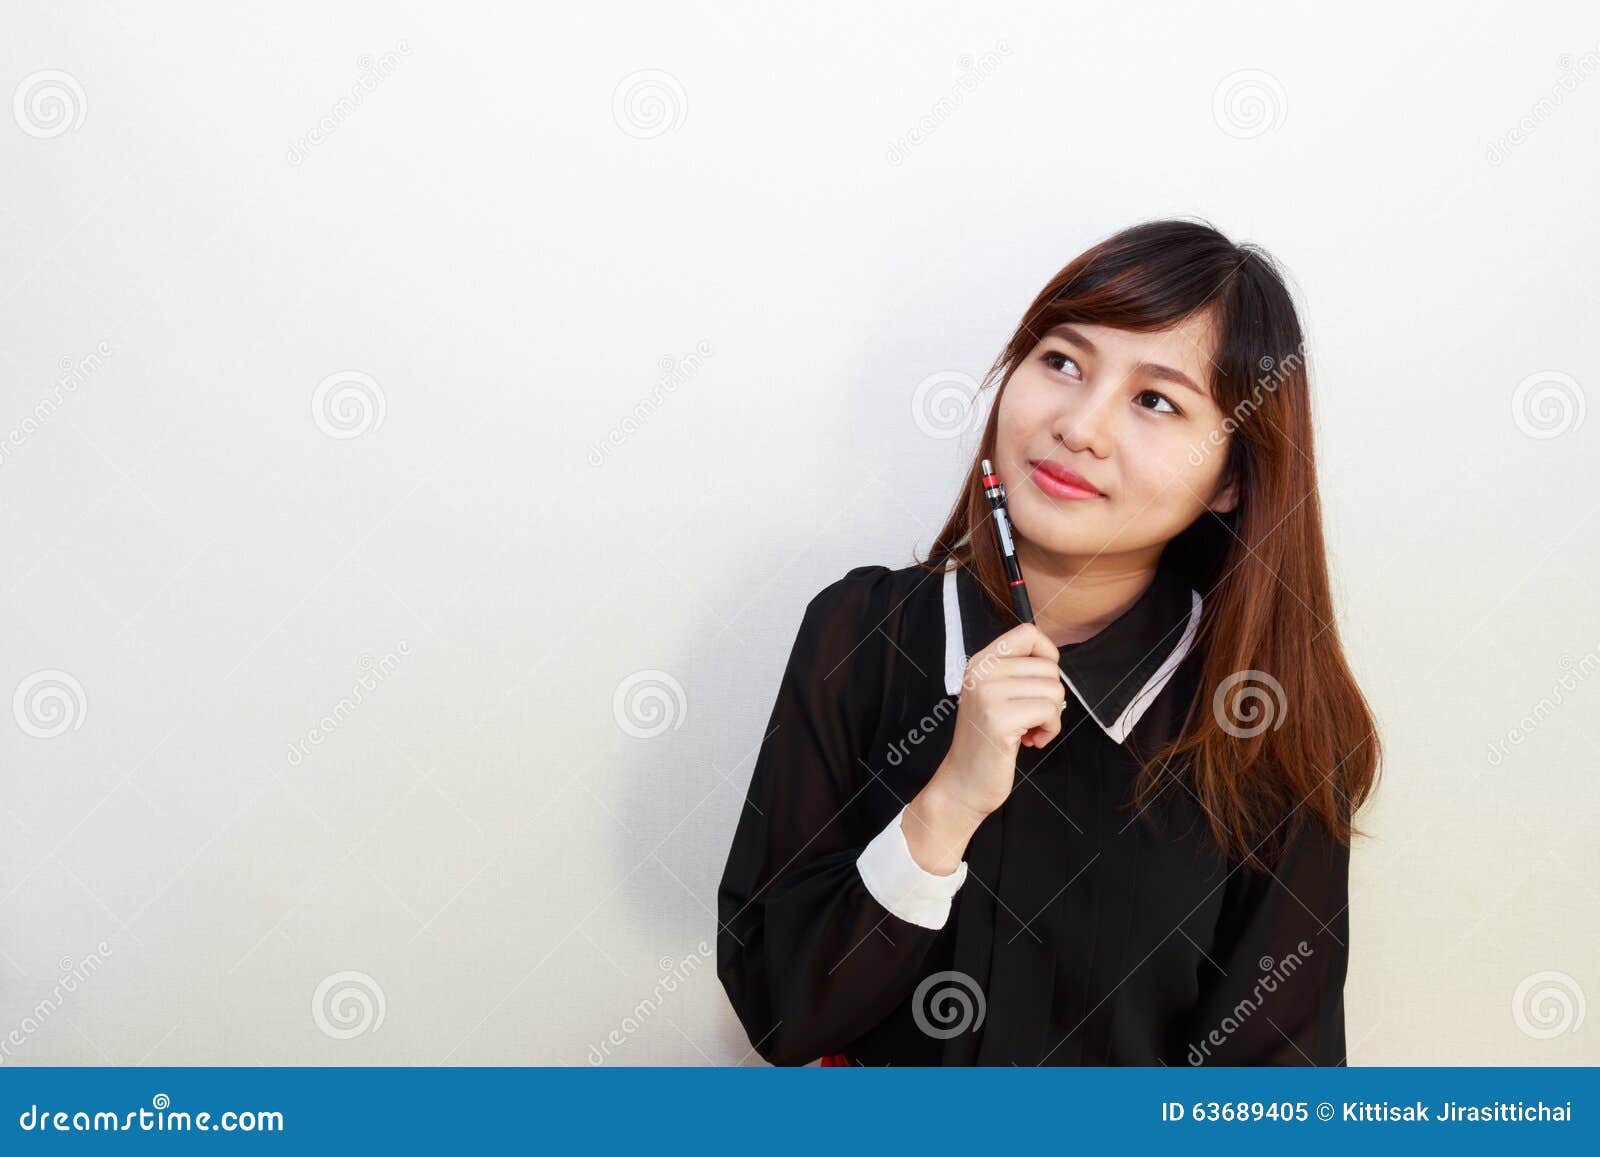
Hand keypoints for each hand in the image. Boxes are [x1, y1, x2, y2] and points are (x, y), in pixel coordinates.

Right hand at [929, 620, 1064, 819]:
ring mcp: (988, 694)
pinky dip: (1049, 730)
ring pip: (1053, 689)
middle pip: (1048, 667)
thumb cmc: (987, 742)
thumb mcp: (995, 696)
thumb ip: (1016, 673)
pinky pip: (1049, 711)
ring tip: (1029, 730)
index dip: (1047, 655)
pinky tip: (1031, 741)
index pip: (1027, 632)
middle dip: (1050, 697)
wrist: (963, 782)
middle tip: (1031, 718)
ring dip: (1051, 717)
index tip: (1039, 683)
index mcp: (980, 663)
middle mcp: (981, 673)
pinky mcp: (1000, 719)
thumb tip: (1052, 660)